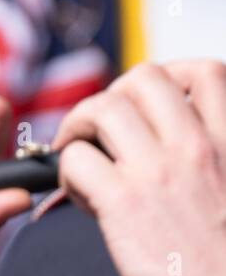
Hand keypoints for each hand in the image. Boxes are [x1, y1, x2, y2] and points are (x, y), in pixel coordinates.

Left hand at [55, 60, 225, 275]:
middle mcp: (200, 148)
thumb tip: (160, 150)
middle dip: (114, 96)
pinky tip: (82, 198)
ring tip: (81, 157)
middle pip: (144, 78)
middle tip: (104, 133)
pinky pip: (75, 158)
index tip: (151, 110)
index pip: (206, 72)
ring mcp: (160, 172)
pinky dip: (67, 172)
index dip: (169, 80)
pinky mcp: (124, 203)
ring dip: (80, 127)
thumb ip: (210, 165)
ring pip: (102, 107)